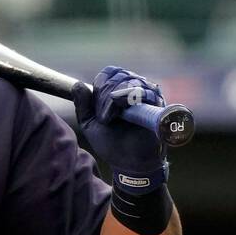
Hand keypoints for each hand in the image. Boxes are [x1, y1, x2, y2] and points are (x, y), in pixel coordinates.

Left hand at [71, 66, 168, 194]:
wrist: (129, 162)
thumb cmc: (111, 143)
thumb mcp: (90, 124)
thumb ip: (83, 105)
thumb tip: (77, 84)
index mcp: (118, 90)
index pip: (109, 72)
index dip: (100, 83)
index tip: (96, 104)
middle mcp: (135, 88)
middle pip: (119, 75)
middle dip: (105, 94)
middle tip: (103, 116)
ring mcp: (148, 95)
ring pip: (130, 81)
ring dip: (115, 98)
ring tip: (110, 118)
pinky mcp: (159, 104)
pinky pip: (146, 92)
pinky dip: (130, 99)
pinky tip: (123, 112)